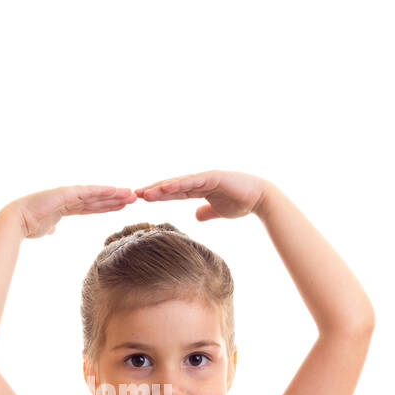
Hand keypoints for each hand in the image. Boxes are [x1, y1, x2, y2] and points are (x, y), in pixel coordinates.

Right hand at [12, 185, 137, 238]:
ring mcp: (68, 195)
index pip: (91, 207)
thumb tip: (52, 230)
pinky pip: (89, 192)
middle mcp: (69, 199)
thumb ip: (51, 227)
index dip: (106, 206)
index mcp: (65, 207)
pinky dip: (103, 191)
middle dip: (115, 200)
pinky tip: (116, 190)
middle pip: (97, 200)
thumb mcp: (45, 228)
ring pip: (96, 195)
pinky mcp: (67, 194)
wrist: (17, 221)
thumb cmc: (28, 226)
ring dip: (114, 195)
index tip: (121, 207)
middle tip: (133, 199)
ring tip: (131, 194)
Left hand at [134, 170, 269, 220]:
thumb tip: (196, 216)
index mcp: (199, 189)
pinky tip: (165, 187)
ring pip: (179, 183)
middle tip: (134, 194)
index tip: (142, 198)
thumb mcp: (218, 211)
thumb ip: (206, 212)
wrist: (260, 198)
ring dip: (161, 187)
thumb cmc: (241, 203)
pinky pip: (192, 182)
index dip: (159, 195)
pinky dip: (178, 184)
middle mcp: (199, 181)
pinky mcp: (212, 178)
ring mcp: (205, 178)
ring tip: (145, 192)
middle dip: (154, 190)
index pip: (174, 192)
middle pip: (172, 186)